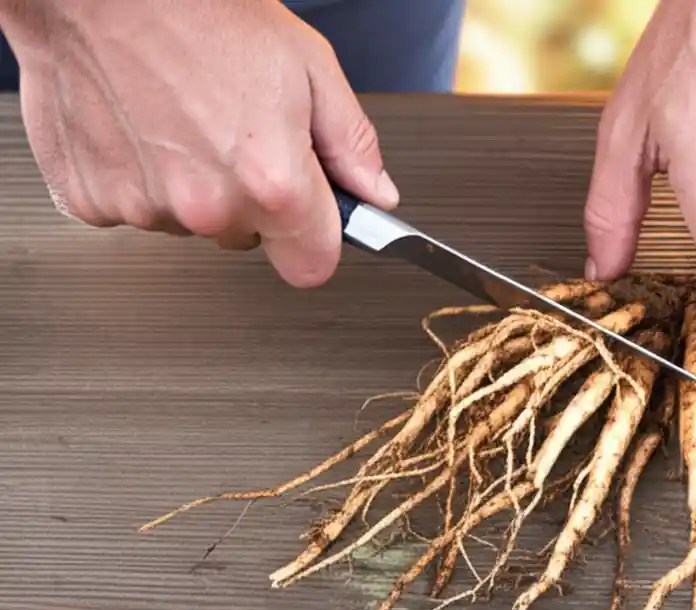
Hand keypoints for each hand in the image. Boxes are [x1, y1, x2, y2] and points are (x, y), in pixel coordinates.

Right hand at [0, 0, 398, 286]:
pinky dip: (139, 174)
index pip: (312, 267)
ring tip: (183, 115)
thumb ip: (351, 143)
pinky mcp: (90, 198)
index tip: (310, 215)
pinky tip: (142, 122)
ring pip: (188, 220)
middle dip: (251, 199)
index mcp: (272, 183)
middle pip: (246, 238)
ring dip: (191, 183)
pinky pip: (130, 206)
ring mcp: (144, 207)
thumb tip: (374, 192)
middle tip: (237, 131)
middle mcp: (207, 205)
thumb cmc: (199, 10)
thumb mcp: (309, 64)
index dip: (314, 238)